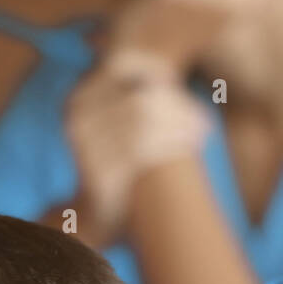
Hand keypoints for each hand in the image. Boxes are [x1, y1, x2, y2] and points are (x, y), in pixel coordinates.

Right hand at [64, 48, 210, 246]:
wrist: (95, 214)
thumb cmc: (117, 163)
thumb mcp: (118, 124)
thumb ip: (134, 95)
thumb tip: (170, 70)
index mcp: (80, 97)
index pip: (125, 69)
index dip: (160, 77)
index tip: (185, 90)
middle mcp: (77, 115)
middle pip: (139, 98)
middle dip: (178, 107)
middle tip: (205, 119)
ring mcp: (84, 143)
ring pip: (144, 122)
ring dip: (180, 125)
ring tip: (203, 133)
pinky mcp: (98, 169)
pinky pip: (143, 149)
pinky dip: (172, 144)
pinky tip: (191, 147)